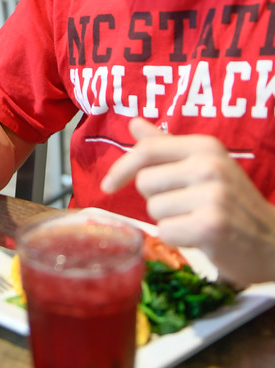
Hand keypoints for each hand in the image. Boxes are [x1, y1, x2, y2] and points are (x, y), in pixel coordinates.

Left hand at [101, 118, 274, 285]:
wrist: (272, 244)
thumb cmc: (233, 204)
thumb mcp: (205, 166)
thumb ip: (166, 147)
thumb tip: (134, 123)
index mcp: (205, 146)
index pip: (147, 150)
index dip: (121, 168)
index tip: (109, 185)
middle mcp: (209, 165)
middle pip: (145, 182)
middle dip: (158, 198)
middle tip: (188, 206)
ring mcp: (211, 196)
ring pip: (153, 209)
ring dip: (169, 220)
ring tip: (197, 220)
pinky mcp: (210, 226)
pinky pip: (166, 232)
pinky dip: (178, 239)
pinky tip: (200, 237)